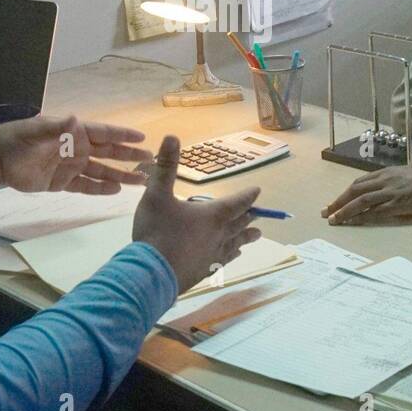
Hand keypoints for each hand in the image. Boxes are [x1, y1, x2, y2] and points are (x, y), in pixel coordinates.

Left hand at [0, 115, 152, 194]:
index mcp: (73, 133)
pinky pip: (86, 186)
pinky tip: (116, 191)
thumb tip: (75, 119)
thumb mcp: (36, 130)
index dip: (122, 135)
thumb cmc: (17, 140)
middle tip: (150, 160)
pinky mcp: (63, 183)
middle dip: (128, 156)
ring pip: (101, 172)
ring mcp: (71, 167)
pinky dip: (100, 189)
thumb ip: (57, 128)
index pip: (103, 133)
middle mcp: (76, 149)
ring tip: (141, 181)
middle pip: (108, 153)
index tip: (142, 137)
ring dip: (120, 175)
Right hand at [132, 135, 260, 291]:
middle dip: (250, 216)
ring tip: (257, 235)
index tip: (257, 191)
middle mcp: (219, 235)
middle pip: (240, 224)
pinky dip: (231, 256)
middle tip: (259, 214)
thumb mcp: (156, 194)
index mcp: (212, 215)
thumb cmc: (156, 231)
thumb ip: (165, 166)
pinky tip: (231, 258)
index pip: (237, 202)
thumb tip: (171, 136)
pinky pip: (225, 261)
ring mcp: (213, 256)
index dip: (248, 195)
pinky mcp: (205, 272)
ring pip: (236, 244)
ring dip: (246, 237)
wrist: (151, 274)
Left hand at [321, 162, 411, 224]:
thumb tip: (382, 194)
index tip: (333, 203)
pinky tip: (354, 222)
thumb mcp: (408, 177)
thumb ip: (394, 184)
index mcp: (388, 173)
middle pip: (355, 190)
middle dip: (338, 201)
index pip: (359, 183)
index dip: (344, 193)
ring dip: (345, 210)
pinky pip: (377, 211)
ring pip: (362, 200)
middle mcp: (387, 180)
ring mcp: (393, 191)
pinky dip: (363, 216)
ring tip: (333, 219)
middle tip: (325, 212)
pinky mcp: (402, 203)